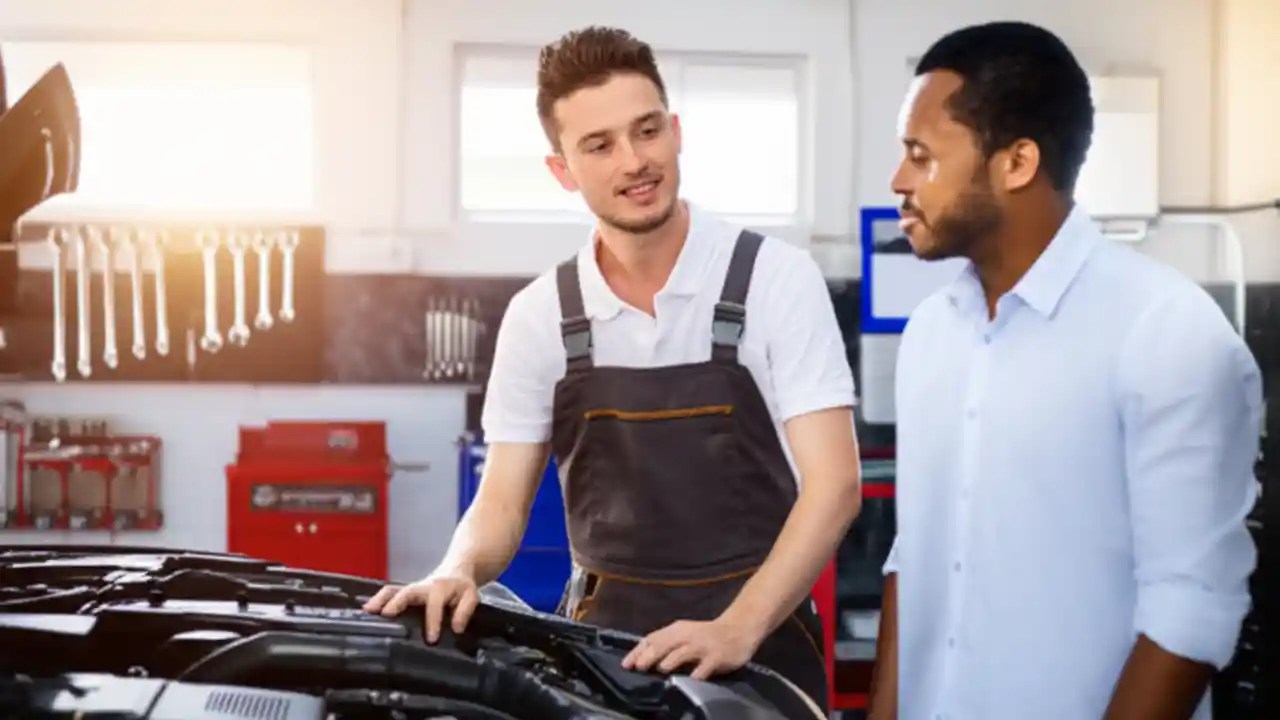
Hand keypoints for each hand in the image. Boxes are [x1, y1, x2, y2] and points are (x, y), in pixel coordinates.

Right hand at [362, 572, 479, 643]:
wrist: (455, 570)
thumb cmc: (461, 587)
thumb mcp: (471, 596)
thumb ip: (465, 611)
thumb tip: (456, 628)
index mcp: (441, 589)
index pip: (435, 603)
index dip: (433, 621)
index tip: (431, 639)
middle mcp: (423, 586)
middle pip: (408, 591)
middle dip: (396, 602)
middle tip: (385, 615)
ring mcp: (411, 588)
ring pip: (393, 590)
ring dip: (380, 599)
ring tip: (367, 611)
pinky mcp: (403, 592)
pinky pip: (389, 593)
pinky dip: (377, 600)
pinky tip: (365, 612)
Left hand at [621, 617, 763, 680]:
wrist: (738, 629)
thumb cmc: (706, 634)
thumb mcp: (683, 634)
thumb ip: (665, 643)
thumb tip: (641, 658)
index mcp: (676, 629)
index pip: (652, 639)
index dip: (637, 652)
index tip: (626, 665)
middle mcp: (687, 636)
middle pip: (664, 645)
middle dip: (649, 656)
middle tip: (639, 668)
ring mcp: (702, 646)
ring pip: (682, 653)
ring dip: (670, 661)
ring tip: (661, 669)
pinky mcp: (716, 657)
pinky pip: (704, 667)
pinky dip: (697, 673)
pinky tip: (691, 679)